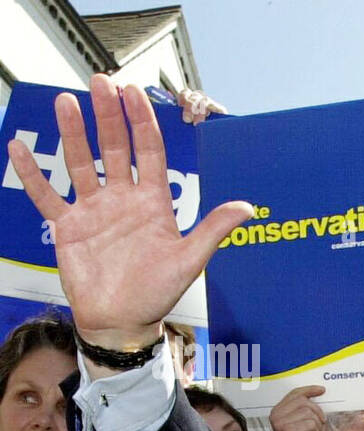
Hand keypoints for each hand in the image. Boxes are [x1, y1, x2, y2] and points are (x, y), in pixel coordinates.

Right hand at [4, 74, 251, 351]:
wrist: (123, 321)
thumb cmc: (157, 293)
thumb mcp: (189, 260)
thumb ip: (213, 229)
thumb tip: (248, 207)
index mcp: (153, 203)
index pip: (148, 152)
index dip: (141, 122)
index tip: (134, 93)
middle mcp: (122, 200)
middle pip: (114, 148)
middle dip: (108, 116)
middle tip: (100, 82)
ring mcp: (93, 210)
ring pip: (80, 163)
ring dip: (73, 133)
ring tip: (66, 102)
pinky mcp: (68, 227)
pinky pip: (45, 195)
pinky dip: (31, 174)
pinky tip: (18, 147)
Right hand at [270, 385, 326, 430]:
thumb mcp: (303, 424)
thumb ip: (306, 409)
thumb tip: (320, 393)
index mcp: (278, 412)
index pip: (295, 394)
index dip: (310, 390)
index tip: (321, 390)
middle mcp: (276, 415)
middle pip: (304, 401)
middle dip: (316, 413)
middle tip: (316, 427)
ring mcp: (280, 423)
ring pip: (309, 412)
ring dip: (316, 425)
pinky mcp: (287, 430)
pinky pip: (311, 423)